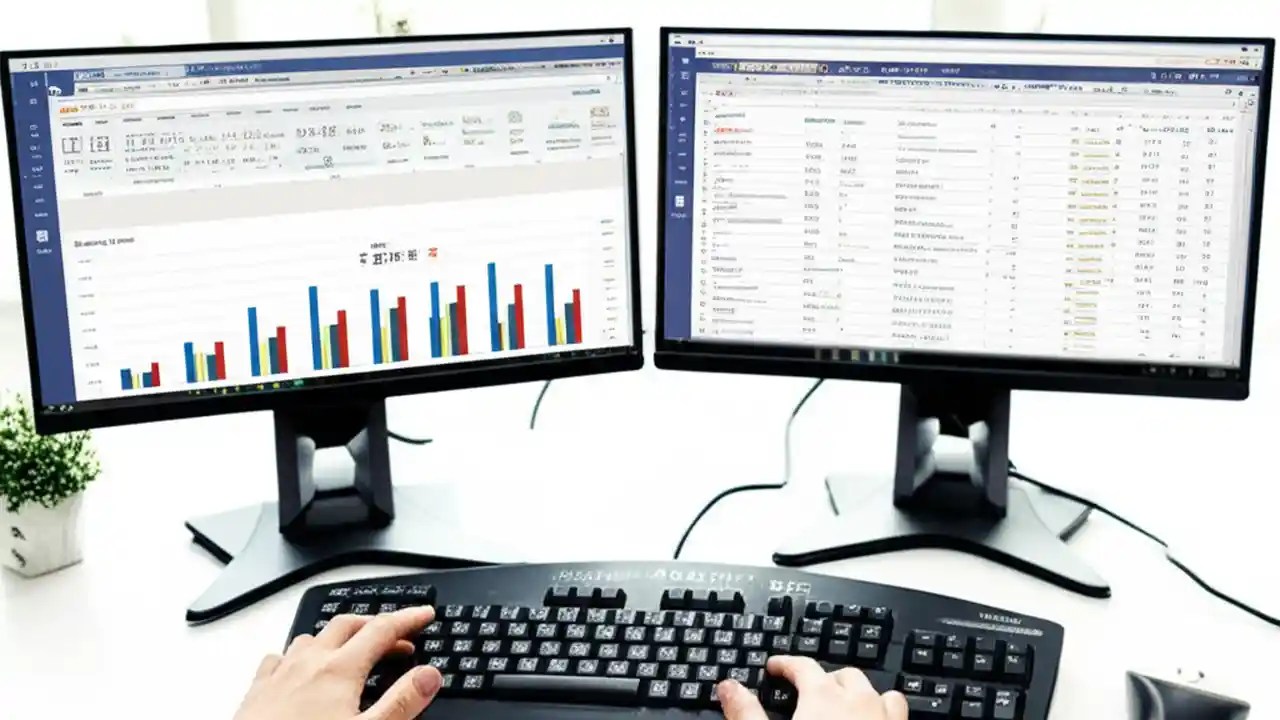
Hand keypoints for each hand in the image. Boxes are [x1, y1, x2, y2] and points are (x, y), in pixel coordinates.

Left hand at [234, 606, 442, 719]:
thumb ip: (400, 703)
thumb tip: (428, 676)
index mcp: (339, 671)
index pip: (382, 631)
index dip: (408, 620)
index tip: (425, 615)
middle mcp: (308, 663)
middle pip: (348, 625)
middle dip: (375, 624)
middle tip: (398, 636)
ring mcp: (279, 675)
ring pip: (312, 637)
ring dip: (337, 636)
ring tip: (352, 648)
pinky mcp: (257, 692)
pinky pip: (278, 658)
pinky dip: (297, 655)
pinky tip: (297, 667)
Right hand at [719, 656, 907, 719]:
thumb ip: (747, 714)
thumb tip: (729, 687)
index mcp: (822, 697)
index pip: (803, 666)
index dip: (786, 664)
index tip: (775, 667)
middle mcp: (857, 701)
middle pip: (840, 675)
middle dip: (822, 679)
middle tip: (805, 691)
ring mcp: (884, 718)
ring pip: (874, 690)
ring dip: (856, 692)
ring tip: (842, 703)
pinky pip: (898, 709)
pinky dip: (883, 708)